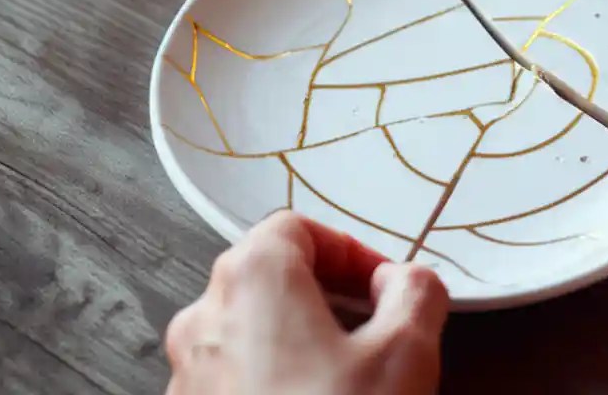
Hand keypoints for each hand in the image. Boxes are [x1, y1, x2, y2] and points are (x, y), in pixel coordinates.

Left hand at [165, 212, 447, 394]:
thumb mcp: (408, 353)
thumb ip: (418, 292)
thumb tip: (409, 282)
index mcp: (253, 279)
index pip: (298, 228)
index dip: (352, 250)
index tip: (386, 285)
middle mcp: (206, 319)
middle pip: (270, 277)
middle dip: (330, 296)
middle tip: (378, 330)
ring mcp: (189, 375)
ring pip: (252, 331)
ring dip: (304, 341)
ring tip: (353, 382)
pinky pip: (236, 379)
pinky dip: (277, 381)